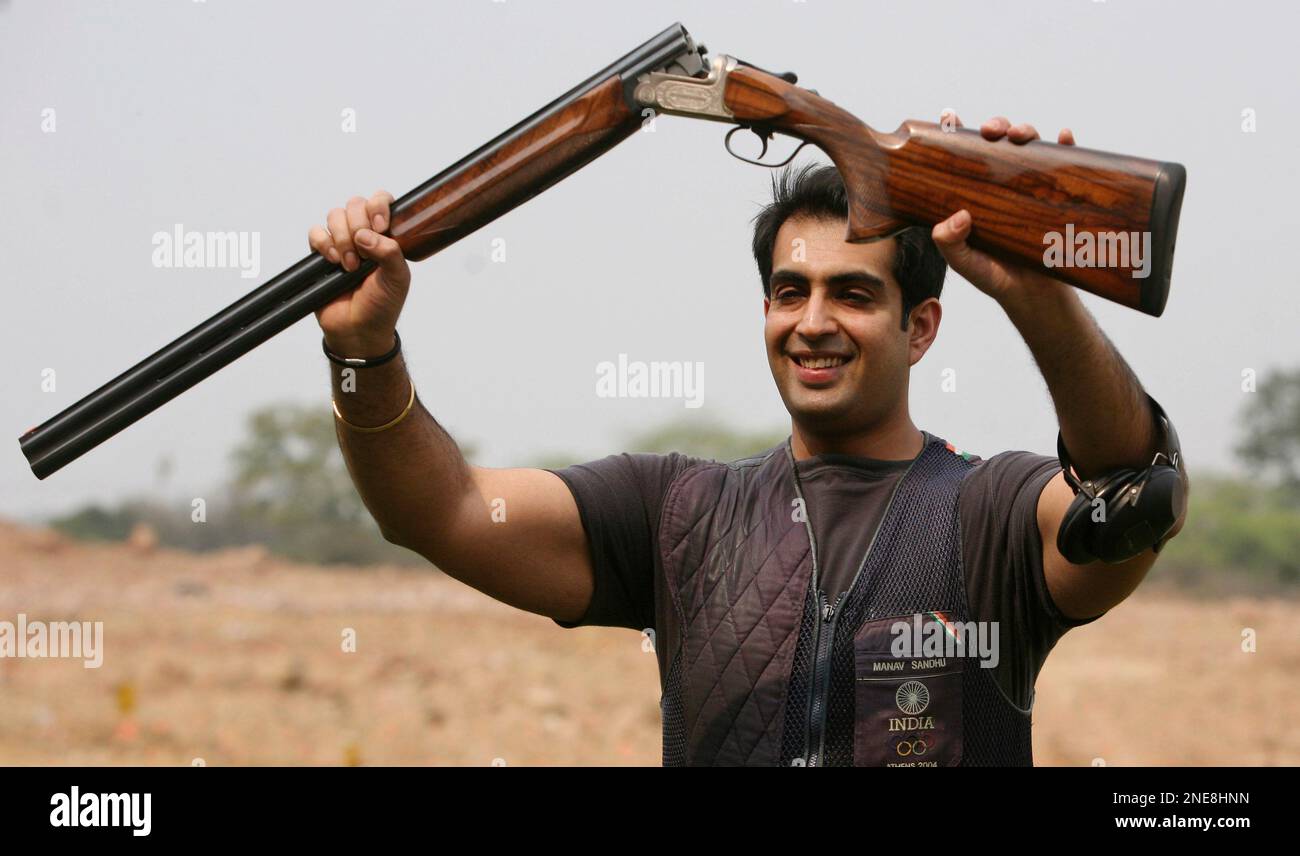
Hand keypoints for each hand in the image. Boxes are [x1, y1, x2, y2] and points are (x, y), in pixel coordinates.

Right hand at [308, 190, 411, 356]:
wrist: (358, 330)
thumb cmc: (382, 306)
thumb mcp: (398, 279)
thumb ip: (390, 252)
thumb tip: (366, 233)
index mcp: (386, 235)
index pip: (381, 201)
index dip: (379, 206)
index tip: (380, 226)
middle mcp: (364, 234)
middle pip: (355, 204)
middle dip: (358, 226)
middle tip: (364, 256)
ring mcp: (342, 242)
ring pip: (335, 215)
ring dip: (342, 238)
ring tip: (350, 266)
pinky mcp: (321, 253)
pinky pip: (315, 233)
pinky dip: (323, 243)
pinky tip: (333, 261)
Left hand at [930, 113, 1076, 304]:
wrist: (1036, 297)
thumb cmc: (996, 277)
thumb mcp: (967, 264)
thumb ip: (951, 245)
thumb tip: (956, 217)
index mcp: (974, 193)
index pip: (962, 157)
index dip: (954, 134)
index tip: (949, 117)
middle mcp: (1001, 184)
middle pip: (997, 143)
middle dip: (994, 127)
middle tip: (990, 131)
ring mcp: (1030, 187)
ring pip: (1028, 147)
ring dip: (1025, 131)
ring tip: (1019, 135)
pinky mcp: (1058, 195)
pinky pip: (1067, 164)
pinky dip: (1067, 146)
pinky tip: (1064, 136)